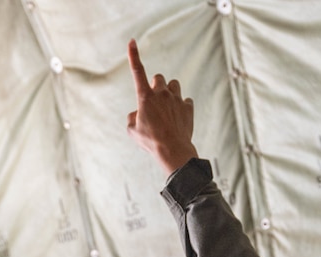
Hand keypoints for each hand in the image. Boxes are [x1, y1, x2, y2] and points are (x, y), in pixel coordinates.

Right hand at [127, 39, 197, 175]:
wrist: (172, 151)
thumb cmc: (150, 142)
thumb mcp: (132, 131)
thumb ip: (133, 117)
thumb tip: (137, 113)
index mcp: (145, 97)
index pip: (137, 72)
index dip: (134, 56)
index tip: (132, 42)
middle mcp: (161, 93)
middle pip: (159, 78)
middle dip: (156, 85)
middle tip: (155, 101)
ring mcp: (176, 99)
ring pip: (173, 85)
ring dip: (170, 92)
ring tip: (168, 107)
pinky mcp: (188, 107)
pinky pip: (186, 101)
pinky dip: (182, 107)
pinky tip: (179, 118)